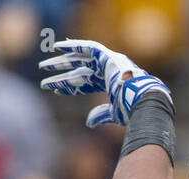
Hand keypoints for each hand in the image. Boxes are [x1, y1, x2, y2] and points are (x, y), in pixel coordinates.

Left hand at [39, 38, 171, 127]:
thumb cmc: (133, 110)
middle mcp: (109, 71)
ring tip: (44, 65)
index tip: (55, 90)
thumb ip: (102, 115)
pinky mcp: (108, 56)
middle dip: (62, 71)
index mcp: (111, 84)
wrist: (145, 101)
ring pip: (80, 60)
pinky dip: (73, 46)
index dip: (70, 86)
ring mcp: (109, 63)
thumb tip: (88, 122)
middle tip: (44, 70)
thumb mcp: (114, 113)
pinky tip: (57, 47)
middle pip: (80, 70)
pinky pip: (87, 48)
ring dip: (62, 61)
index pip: (86, 83)